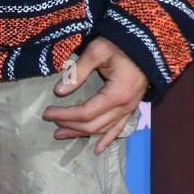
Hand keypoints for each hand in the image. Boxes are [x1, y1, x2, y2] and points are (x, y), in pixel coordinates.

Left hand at [43, 36, 147, 153]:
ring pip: (103, 129)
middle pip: (93, 125)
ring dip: (81, 133)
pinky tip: (97, 150)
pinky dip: (107, 140)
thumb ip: (78, 72)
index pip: (85, 113)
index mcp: (116, 95)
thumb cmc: (121, 45)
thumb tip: (59, 91)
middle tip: (50, 121)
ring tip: (61, 134)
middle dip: (69, 125)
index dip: (65, 115)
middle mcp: (125, 107)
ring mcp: (130, 109)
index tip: (47, 112)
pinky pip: (118, 129)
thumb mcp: (97, 51)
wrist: (146, 44)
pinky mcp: (132, 108)